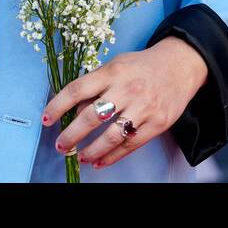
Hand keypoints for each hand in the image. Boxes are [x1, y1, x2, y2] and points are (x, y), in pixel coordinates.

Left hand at [40, 37, 207, 169]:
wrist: (180, 65)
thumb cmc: (142, 66)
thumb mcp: (116, 65)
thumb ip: (96, 84)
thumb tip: (75, 111)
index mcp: (113, 72)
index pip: (77, 90)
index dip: (58, 106)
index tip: (46, 119)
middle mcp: (127, 89)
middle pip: (91, 117)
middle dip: (71, 135)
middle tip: (60, 145)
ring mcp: (143, 107)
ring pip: (110, 136)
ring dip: (91, 150)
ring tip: (80, 157)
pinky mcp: (157, 123)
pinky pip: (130, 145)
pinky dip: (112, 156)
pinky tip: (100, 162)